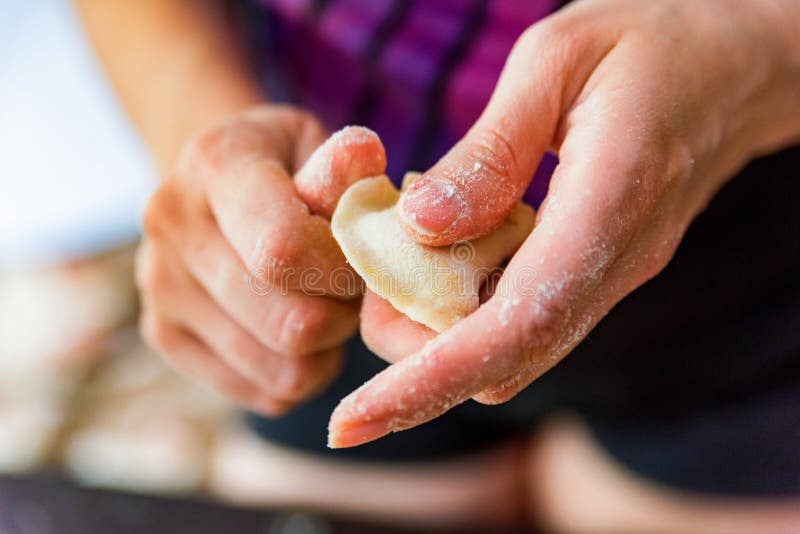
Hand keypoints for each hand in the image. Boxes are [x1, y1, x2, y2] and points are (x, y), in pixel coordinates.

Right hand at [137, 105, 385, 413]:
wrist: (210, 184)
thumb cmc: (284, 165)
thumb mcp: (317, 143)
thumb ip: (344, 166)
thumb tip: (365, 154)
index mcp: (214, 164)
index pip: (285, 251)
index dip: (343, 270)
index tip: (359, 257)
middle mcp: (172, 225)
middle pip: (292, 324)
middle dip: (343, 314)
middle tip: (349, 287)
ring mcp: (159, 288)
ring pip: (284, 370)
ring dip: (326, 349)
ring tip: (324, 304)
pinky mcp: (163, 335)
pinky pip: (265, 392)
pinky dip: (301, 373)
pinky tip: (297, 331)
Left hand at [329, 0, 799, 446]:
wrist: (736, 63)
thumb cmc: (652, 41)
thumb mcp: (558, 61)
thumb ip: (490, 152)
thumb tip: (418, 227)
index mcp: (608, 207)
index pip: (514, 327)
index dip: (426, 382)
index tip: (352, 421)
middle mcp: (614, 265)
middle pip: (503, 360)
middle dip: (414, 356)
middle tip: (364, 286)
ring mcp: (612, 276)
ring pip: (512, 349)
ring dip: (438, 333)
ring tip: (394, 265)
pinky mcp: (600, 271)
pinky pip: (527, 316)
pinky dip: (468, 305)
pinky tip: (443, 250)